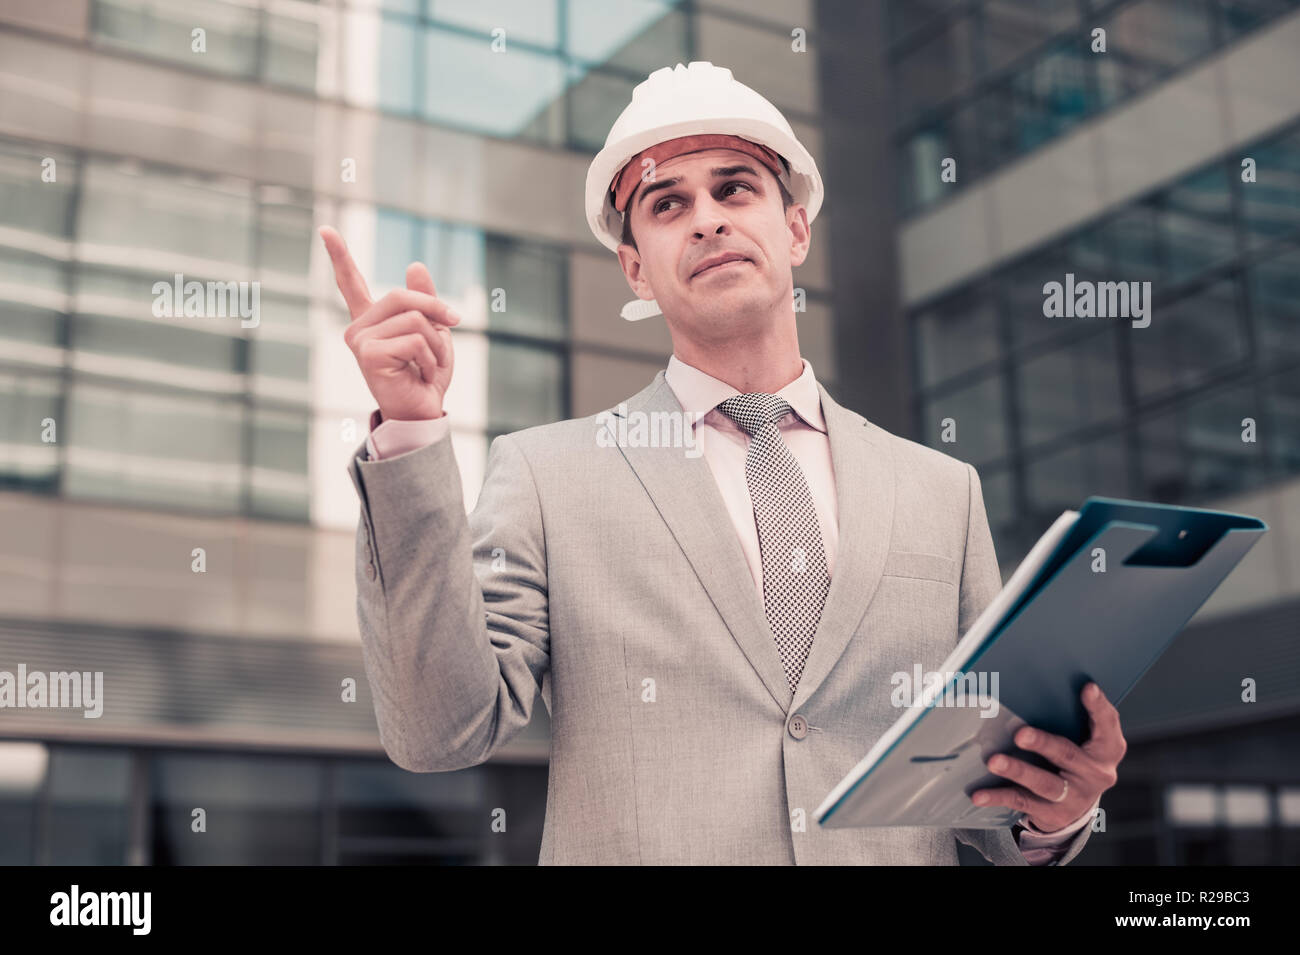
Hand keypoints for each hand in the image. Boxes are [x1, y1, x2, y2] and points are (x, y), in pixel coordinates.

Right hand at [319, 225, 458, 420]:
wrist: (423, 412)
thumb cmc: (426, 375)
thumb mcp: (433, 332)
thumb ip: (424, 300)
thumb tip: (415, 265)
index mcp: (371, 321)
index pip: (351, 283)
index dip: (339, 255)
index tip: (325, 229)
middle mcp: (359, 328)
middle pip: (402, 295)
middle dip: (436, 309)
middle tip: (455, 322)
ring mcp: (360, 341)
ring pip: (414, 319)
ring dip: (437, 343)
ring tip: (429, 364)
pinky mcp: (368, 355)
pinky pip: (414, 339)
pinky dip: (430, 357)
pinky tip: (421, 374)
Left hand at [970, 681, 1125, 832]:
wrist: (1078, 807)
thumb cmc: (1076, 758)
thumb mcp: (1084, 738)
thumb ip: (1072, 716)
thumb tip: (1036, 685)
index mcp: (1107, 749)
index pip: (1107, 724)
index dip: (1098, 706)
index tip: (1087, 687)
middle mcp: (1095, 774)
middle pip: (1067, 755)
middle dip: (1043, 743)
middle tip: (1020, 734)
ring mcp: (1074, 796)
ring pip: (1044, 783)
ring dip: (1017, 770)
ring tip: (994, 762)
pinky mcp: (1052, 813)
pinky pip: (1022, 801)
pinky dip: (998, 797)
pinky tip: (979, 794)